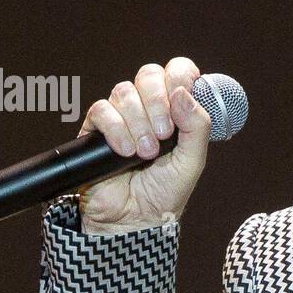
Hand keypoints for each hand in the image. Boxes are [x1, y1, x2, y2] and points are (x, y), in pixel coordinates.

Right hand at [77, 58, 211, 233]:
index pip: (176, 72)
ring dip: (138, 123)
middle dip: (158, 101)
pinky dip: (116, 130)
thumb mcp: (192, 161)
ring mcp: (121, 117)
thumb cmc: (165, 193)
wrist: (134, 220)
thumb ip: (197, 126)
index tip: (185, 91)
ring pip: (124, 91)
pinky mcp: (96, 130)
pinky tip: (125, 152)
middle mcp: (147, 108)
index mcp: (175, 111)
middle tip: (164, 133)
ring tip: (145, 153)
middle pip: (148, 75)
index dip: (181, 74)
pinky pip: (102, 111)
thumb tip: (184, 93)